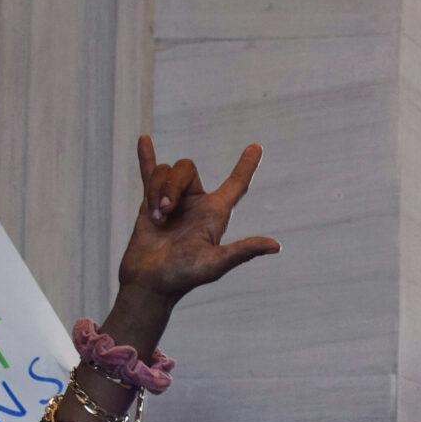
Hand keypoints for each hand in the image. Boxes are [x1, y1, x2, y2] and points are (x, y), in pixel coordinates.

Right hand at [116, 134, 280, 303]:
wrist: (150, 282)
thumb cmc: (183, 276)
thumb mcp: (215, 264)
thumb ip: (243, 251)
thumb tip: (276, 246)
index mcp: (215, 213)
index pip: (236, 184)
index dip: (247, 166)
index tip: (257, 147)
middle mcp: (197, 203)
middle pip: (186, 169)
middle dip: (171, 186)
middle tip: (165, 214)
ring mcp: (174, 201)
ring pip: (165, 172)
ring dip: (155, 191)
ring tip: (155, 218)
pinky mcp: (150, 202)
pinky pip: (149, 173)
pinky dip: (146, 156)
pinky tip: (143, 139)